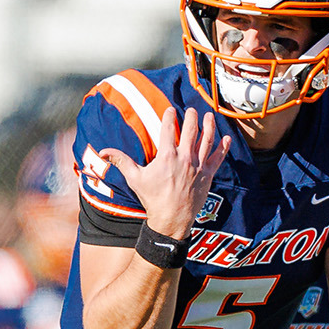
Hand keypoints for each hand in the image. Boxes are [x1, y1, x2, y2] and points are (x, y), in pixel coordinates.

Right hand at [97, 108, 232, 239]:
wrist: (171, 219)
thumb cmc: (153, 199)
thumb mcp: (135, 179)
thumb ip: (121, 161)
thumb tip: (102, 151)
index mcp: (166, 156)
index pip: (168, 129)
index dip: (169, 116)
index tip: (170, 109)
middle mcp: (184, 158)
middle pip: (190, 130)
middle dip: (192, 117)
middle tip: (192, 110)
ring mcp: (198, 167)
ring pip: (207, 140)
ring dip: (209, 126)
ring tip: (209, 116)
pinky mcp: (208, 176)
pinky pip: (218, 158)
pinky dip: (223, 148)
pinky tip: (226, 138)